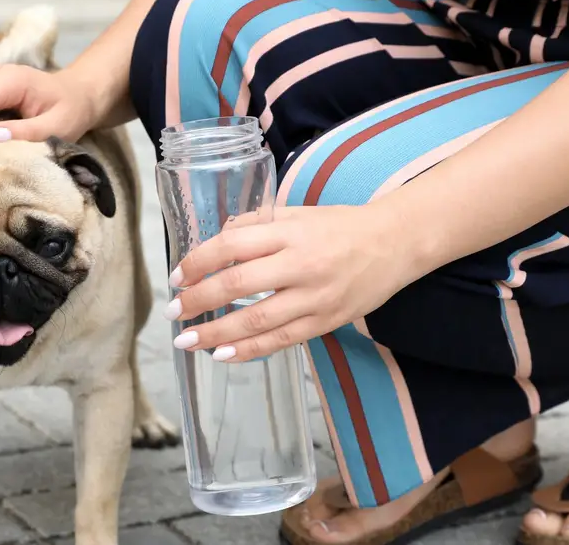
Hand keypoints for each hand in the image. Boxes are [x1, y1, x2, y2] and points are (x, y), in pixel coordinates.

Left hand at [164, 203, 422, 361]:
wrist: (395, 243)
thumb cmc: (340, 225)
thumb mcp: (297, 213)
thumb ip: (256, 224)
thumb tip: (216, 240)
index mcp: (290, 232)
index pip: (231, 246)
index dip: (198, 262)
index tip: (176, 276)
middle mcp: (301, 264)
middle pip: (238, 285)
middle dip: (198, 301)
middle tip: (173, 312)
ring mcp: (314, 297)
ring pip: (256, 320)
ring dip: (215, 334)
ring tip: (187, 341)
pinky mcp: (325, 322)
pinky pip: (280, 340)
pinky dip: (248, 350)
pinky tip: (221, 354)